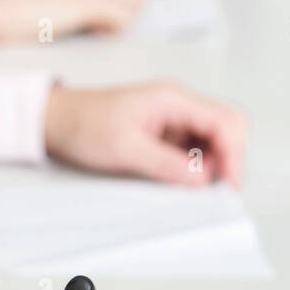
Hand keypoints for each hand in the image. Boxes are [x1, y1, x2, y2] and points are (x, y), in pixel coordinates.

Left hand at [44, 80, 247, 185]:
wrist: (55, 120)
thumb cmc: (82, 125)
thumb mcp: (124, 149)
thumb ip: (166, 164)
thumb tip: (203, 179)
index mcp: (173, 99)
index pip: (225, 121)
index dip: (234, 154)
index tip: (229, 185)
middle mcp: (179, 105)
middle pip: (226, 129)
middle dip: (229, 159)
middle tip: (216, 190)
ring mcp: (174, 119)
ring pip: (213, 141)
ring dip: (213, 165)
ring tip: (196, 188)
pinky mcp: (165, 134)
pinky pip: (193, 150)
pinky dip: (196, 167)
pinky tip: (184, 181)